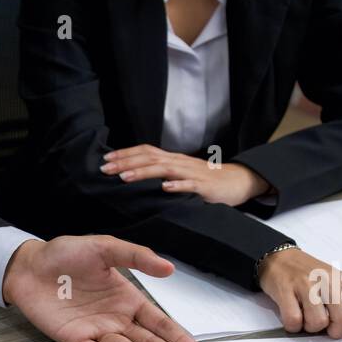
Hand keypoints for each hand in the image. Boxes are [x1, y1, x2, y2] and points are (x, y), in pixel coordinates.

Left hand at [2, 236, 205, 341]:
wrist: (30, 265)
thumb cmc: (65, 254)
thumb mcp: (105, 248)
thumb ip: (136, 257)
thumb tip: (169, 268)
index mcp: (127, 299)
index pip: (159, 322)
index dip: (178, 337)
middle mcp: (115, 319)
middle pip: (148, 341)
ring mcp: (96, 330)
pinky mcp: (75, 338)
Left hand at [100, 145, 268, 206]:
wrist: (237, 181)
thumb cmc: (205, 180)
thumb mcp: (180, 174)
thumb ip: (162, 173)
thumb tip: (136, 177)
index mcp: (172, 160)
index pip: (145, 152)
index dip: (125, 154)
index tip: (105, 159)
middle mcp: (179, 163)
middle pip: (149, 158)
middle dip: (125, 163)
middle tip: (105, 168)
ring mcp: (191, 174)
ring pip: (164, 169)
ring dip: (143, 173)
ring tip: (124, 178)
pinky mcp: (204, 186)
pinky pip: (189, 185)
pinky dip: (177, 186)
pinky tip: (164, 188)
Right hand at [258, 247, 341, 341]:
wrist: (278, 257)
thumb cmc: (308, 276)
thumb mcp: (334, 285)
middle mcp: (330, 283)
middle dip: (333, 330)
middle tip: (324, 323)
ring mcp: (308, 285)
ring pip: (318, 323)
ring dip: (309, 327)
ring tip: (303, 313)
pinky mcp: (286, 290)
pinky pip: (293, 321)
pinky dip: (292, 324)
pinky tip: (291, 310)